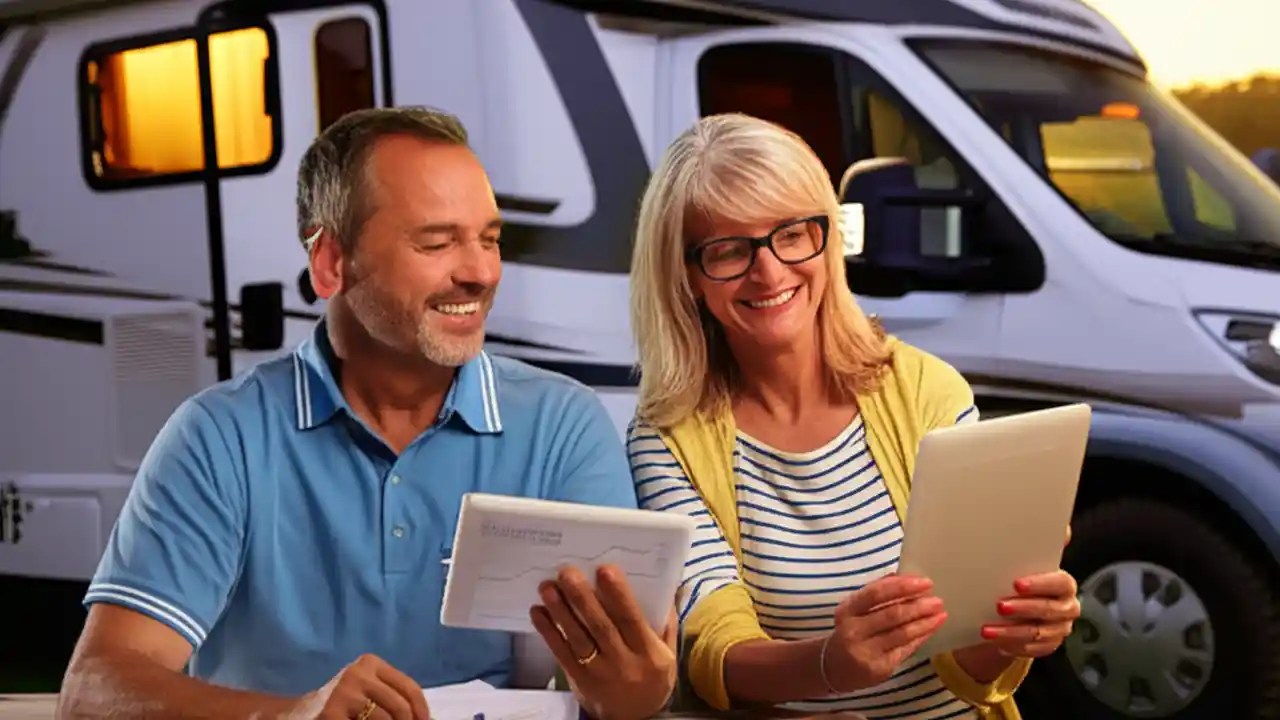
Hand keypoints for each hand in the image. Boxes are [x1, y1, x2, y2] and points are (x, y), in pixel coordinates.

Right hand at [292, 653, 430, 719]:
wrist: (299, 714)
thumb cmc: (343, 705)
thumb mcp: (367, 691)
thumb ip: (392, 698)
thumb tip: (426, 718)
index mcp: (370, 664)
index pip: (409, 687)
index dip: (422, 711)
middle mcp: (357, 674)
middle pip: (400, 707)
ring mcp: (343, 694)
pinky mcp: (331, 714)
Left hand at [529, 564, 676, 719]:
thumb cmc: (653, 678)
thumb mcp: (668, 653)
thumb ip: (666, 621)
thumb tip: (666, 583)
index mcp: (649, 653)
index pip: (632, 619)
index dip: (618, 594)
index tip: (605, 569)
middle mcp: (623, 663)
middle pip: (600, 626)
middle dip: (582, 597)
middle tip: (567, 572)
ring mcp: (599, 673)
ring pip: (578, 639)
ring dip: (560, 611)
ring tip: (547, 587)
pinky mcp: (580, 680)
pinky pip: (562, 653)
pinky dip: (549, 632)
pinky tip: (539, 612)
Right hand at [821, 575, 946, 692]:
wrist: (834, 668)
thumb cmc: (850, 631)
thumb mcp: (854, 609)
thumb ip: (875, 592)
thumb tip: (903, 577)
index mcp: (847, 610)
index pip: (876, 594)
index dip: (902, 587)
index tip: (925, 582)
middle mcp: (854, 631)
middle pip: (892, 615)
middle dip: (919, 606)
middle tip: (938, 600)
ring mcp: (866, 652)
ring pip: (902, 634)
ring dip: (925, 623)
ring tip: (941, 614)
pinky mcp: (879, 668)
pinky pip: (905, 650)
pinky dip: (921, 638)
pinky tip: (931, 629)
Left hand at [981, 568, 1080, 657]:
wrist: (1024, 609)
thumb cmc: (1023, 586)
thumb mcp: (1023, 573)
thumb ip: (1020, 567)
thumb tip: (1006, 554)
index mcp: (1065, 585)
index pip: (1060, 583)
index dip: (1040, 584)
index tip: (1016, 584)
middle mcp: (1068, 608)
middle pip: (1048, 609)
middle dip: (1022, 608)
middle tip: (999, 606)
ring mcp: (1060, 629)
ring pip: (1037, 633)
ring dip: (1010, 632)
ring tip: (987, 630)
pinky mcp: (1050, 646)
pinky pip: (1031, 649)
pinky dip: (1012, 646)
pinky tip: (996, 642)